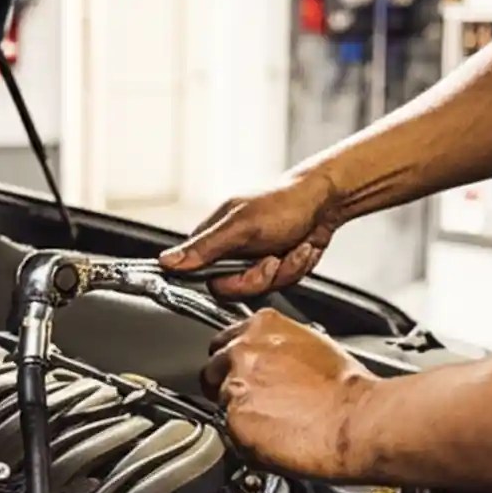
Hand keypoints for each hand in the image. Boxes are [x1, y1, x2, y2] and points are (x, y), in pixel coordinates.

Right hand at [158, 173, 342, 298]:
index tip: (243, 268)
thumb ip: (203, 248)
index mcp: (211, 239)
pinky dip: (296, 268)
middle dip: (260, 277)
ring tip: (292, 248)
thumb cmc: (284, 204)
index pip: (198, 277)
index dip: (226, 280)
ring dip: (284, 270)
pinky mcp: (272, 269)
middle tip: (272, 258)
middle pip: (232, 289)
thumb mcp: (239, 227)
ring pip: (258, 290)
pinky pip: (279, 285)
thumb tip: (165, 262)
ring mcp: (251, 262)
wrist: (326, 202)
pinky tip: (301, 248)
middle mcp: (228, 253)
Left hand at [202, 309, 378, 480]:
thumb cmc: (350, 390)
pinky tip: (272, 439)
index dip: (232, 361)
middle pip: (213, 369)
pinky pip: (228, 431)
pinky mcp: (233, 419)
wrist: (360, 422)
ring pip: (221, 402)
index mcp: (262, 326)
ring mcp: (235, 384)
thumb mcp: (314, 347)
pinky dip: (244, 438)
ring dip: (239, 413)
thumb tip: (271, 361)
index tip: (237, 372)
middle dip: (227, 385)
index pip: (225, 341)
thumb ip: (279, 349)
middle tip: (256, 403)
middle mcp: (243, 351)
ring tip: (273, 424)